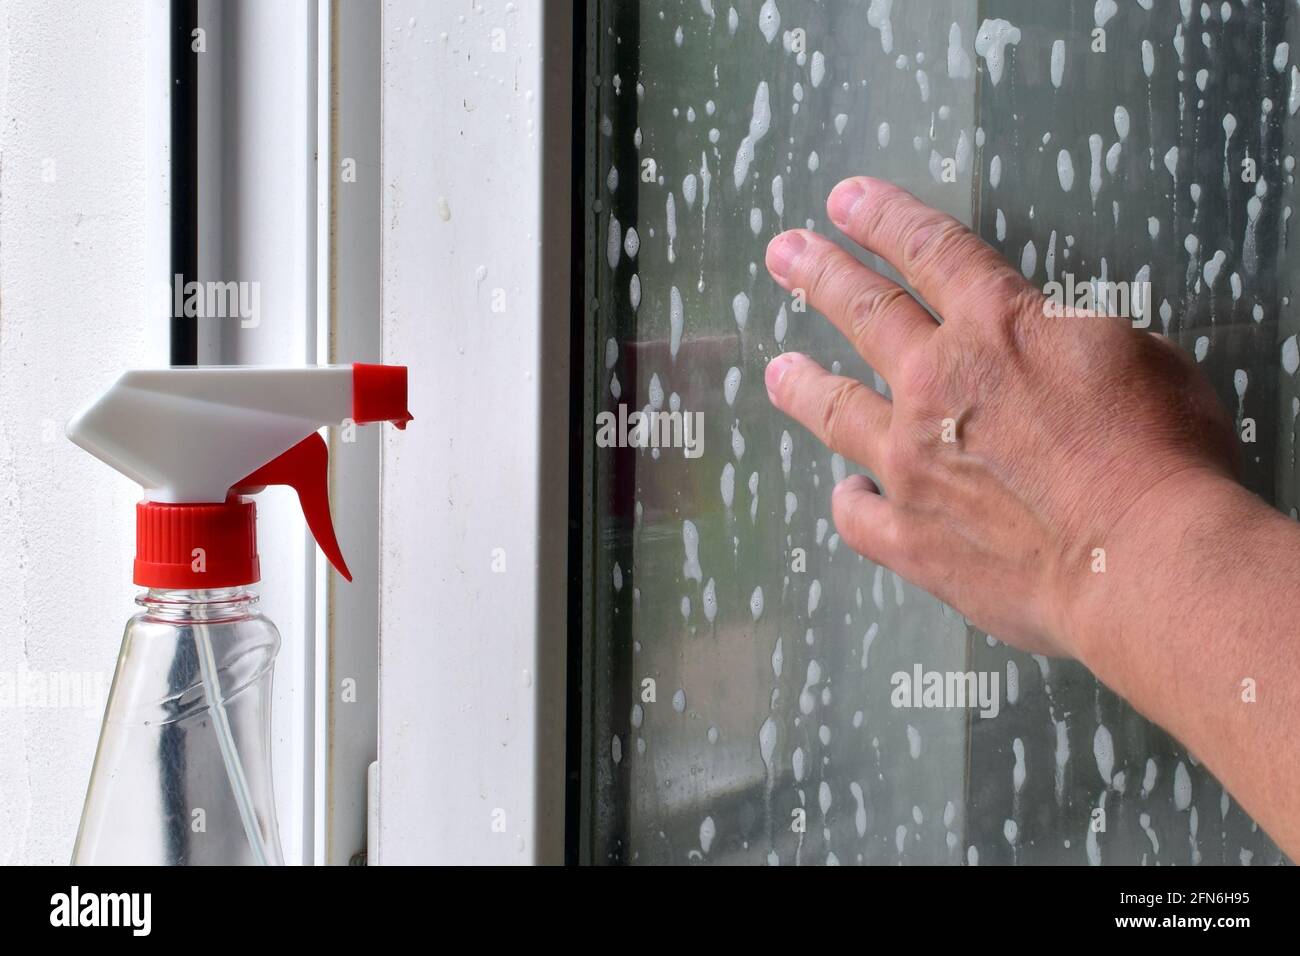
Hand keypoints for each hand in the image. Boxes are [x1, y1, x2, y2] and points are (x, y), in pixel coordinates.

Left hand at [763, 177, 1238, 658]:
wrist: (1142, 562)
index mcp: (998, 326)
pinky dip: (850, 499)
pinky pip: (857, 513)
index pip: (929, 250)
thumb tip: (1055, 353)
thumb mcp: (1143, 359)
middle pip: (865, 312)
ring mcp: (911, 462)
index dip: (884, 218)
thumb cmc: (1163, 457)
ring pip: (837, 410)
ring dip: (803, 384)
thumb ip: (1075, 346)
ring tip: (776, 371)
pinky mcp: (909, 537)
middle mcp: (937, 384)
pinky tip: (846, 491)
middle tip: (784, 252)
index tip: (845, 199)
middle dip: (820, 274)